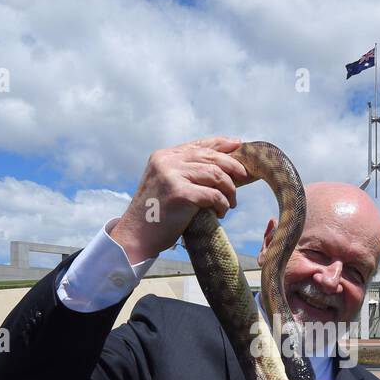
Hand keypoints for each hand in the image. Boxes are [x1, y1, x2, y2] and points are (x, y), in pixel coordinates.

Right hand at [109, 135, 251, 262]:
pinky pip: (213, 195)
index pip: (198, 145)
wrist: (136, 236)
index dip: (221, 143)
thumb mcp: (165, 184)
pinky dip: (222, 204)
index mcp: (163, 156)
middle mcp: (167, 162)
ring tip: (230, 203)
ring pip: (216, 175)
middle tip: (243, 179)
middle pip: (210, 157)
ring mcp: (173, 176)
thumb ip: (184, 171)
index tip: (238, 144)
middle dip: (232, 167)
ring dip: (229, 190)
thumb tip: (219, 167)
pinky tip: (221, 212)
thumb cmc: (154, 214)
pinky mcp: (180, 194)